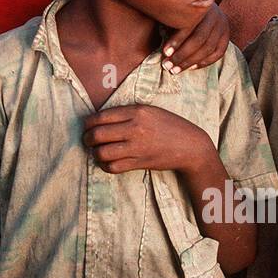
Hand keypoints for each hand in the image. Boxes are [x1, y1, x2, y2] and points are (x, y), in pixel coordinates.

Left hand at [83, 104, 215, 174]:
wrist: (190, 145)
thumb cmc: (168, 125)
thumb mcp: (149, 111)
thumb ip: (126, 113)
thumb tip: (99, 119)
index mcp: (136, 111)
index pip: (100, 117)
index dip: (87, 123)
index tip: (86, 127)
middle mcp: (135, 128)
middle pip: (97, 135)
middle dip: (87, 139)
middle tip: (87, 140)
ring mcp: (137, 147)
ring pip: (102, 153)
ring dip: (95, 153)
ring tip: (97, 151)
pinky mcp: (140, 162)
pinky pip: (113, 167)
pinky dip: (105, 165)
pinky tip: (107, 162)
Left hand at [162, 4, 229, 73]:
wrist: (201, 4)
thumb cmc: (182, 10)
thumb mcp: (176, 12)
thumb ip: (170, 22)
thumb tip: (160, 39)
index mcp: (201, 6)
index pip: (189, 26)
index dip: (177, 40)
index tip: (165, 53)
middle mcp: (215, 15)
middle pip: (199, 39)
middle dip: (182, 55)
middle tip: (167, 66)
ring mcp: (222, 25)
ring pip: (208, 48)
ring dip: (190, 62)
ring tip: (176, 70)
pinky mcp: (226, 36)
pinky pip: (217, 53)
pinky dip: (204, 62)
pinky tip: (191, 68)